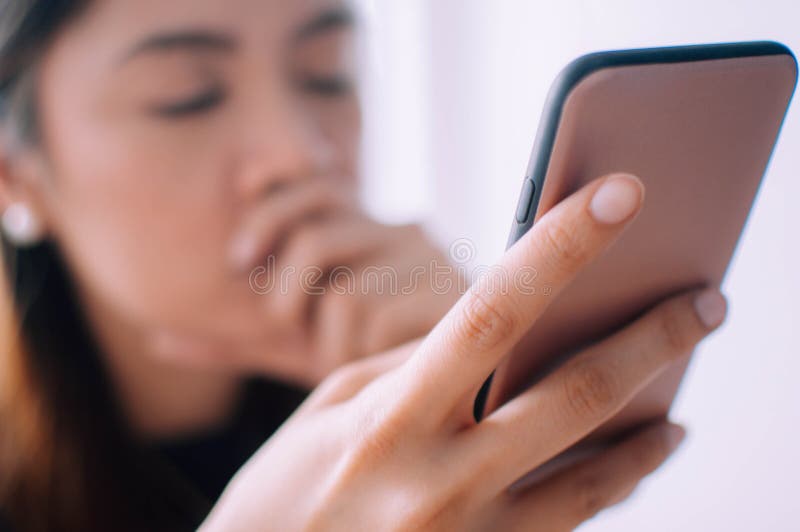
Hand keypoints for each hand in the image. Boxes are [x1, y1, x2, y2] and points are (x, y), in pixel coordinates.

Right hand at [202, 174, 725, 530]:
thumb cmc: (290, 491)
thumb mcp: (334, 410)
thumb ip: (417, 366)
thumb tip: (499, 333)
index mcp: (389, 419)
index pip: (490, 310)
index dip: (560, 246)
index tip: (620, 195)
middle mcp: (439, 482)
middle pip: (573, 393)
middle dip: (653, 337)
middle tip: (707, 298)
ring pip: (598, 471)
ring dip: (655, 415)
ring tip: (687, 373)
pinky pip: (580, 518)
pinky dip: (625, 475)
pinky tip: (650, 444)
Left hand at [230, 178, 460, 385]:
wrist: (445, 386)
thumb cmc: (365, 353)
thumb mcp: (310, 324)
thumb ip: (261, 302)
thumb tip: (199, 267)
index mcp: (370, 225)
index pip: (316, 189)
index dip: (269, 215)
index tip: (238, 260)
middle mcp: (404, 231)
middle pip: (315, 242)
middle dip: (283, 297)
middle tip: (290, 333)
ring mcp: (432, 262)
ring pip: (345, 296)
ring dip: (330, 345)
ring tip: (345, 362)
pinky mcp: (451, 298)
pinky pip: (379, 325)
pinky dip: (363, 357)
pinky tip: (374, 369)